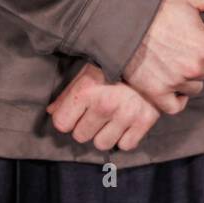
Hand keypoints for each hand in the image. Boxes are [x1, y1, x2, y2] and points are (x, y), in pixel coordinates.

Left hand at [46, 62, 164, 152]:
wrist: (152, 57)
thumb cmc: (114, 64)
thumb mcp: (87, 72)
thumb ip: (67, 94)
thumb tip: (51, 112)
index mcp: (87, 90)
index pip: (62, 124)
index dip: (67, 118)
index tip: (75, 111)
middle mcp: (105, 104)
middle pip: (80, 136)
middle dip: (86, 126)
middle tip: (96, 112)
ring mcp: (126, 115)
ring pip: (101, 144)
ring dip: (104, 134)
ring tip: (111, 118)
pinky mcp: (144, 122)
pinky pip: (125, 145)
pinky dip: (125, 137)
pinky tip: (126, 121)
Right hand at [122, 0, 203, 112]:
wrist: (120, 19)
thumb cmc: (157, 5)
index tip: (201, 37)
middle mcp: (195, 67)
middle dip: (202, 60)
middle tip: (182, 46)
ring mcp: (176, 83)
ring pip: (195, 86)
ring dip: (188, 77)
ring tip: (172, 60)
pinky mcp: (157, 94)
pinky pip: (176, 105)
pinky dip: (176, 98)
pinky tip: (171, 85)